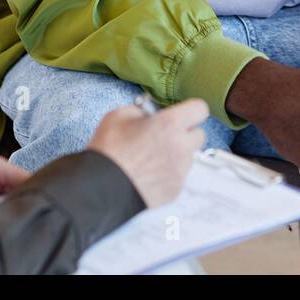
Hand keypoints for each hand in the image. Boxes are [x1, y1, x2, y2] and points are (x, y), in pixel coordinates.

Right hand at [86, 98, 207, 207]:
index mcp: (170, 124)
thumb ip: (141, 110)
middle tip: (165, 136)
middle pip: (199, 135)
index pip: (200, 109)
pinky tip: (149, 174)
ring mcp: (180, 171)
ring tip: (153, 158)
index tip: (181, 114)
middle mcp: (181, 147)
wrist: (99, 188)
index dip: (190, 110)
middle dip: (185, 133)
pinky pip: (179, 176)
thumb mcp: (119, 115)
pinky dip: (169, 174)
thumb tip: (149, 115)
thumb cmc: (108, 149)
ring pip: (189, 157)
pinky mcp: (175, 190)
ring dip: (178, 155)